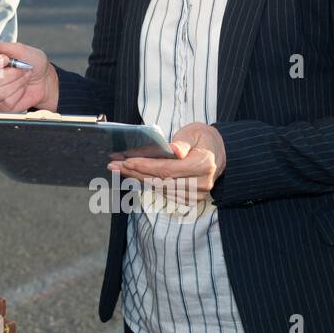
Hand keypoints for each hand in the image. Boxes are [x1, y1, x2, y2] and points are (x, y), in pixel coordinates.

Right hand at [0, 38, 55, 112]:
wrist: (45, 80)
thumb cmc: (32, 62)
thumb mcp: (18, 49)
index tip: (5, 59)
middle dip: (10, 74)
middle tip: (19, 69)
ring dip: (15, 84)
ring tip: (22, 78)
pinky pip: (4, 103)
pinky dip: (17, 95)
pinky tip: (20, 90)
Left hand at [107, 122, 226, 198]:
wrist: (219, 153)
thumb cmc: (203, 139)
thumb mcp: (194, 133)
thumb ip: (182, 142)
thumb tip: (173, 151)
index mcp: (203, 165)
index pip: (168, 169)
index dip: (145, 166)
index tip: (127, 161)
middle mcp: (201, 183)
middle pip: (160, 181)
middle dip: (135, 172)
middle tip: (114, 165)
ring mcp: (196, 194)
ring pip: (160, 188)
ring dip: (137, 179)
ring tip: (119, 169)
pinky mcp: (191, 200)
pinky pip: (164, 193)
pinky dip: (148, 184)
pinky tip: (133, 176)